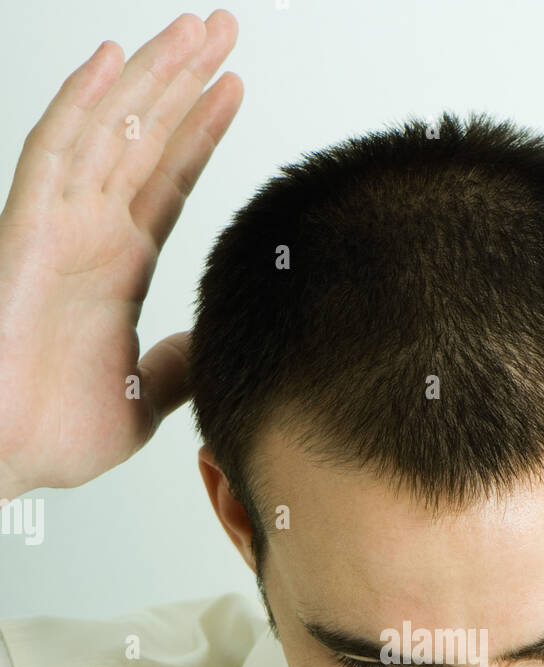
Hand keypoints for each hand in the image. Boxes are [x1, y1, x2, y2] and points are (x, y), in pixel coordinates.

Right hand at [0, 10, 241, 499]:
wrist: (5, 459)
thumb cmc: (54, 433)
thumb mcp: (146, 395)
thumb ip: (178, 362)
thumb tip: (209, 340)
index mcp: (118, 265)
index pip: (166, 179)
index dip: (199, 131)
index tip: (234, 87)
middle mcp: (89, 235)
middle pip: (143, 137)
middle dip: (183, 81)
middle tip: (223, 29)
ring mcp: (57, 228)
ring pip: (108, 130)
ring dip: (149, 77)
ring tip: (194, 30)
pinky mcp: (26, 233)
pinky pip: (53, 154)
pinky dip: (80, 106)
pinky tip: (111, 63)